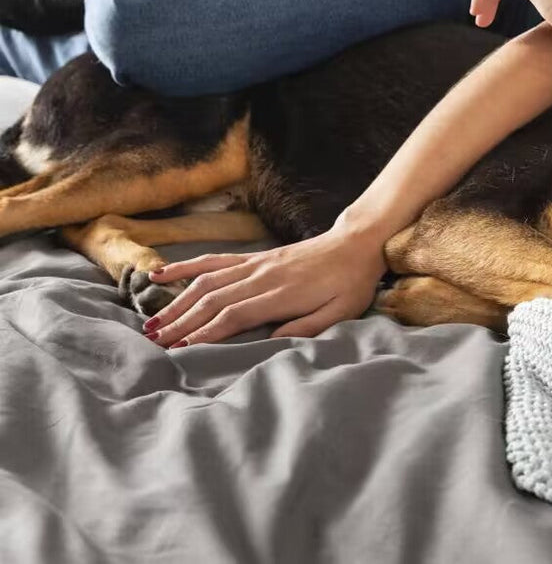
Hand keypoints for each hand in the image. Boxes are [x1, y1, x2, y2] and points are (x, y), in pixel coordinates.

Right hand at [145, 221, 385, 347]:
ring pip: (206, 281)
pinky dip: (185, 267)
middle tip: (155, 343)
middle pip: (212, 300)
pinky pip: (214, 260)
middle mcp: (262, 276)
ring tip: (152, 322)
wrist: (357, 243)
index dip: (205, 333)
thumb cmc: (351, 283)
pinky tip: (160, 274)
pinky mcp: (254, 256)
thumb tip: (273, 340)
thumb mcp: (341, 311)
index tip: (180, 351)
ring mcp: (255, 263)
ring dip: (177, 301)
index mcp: (281, 294)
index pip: (234, 316)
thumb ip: (307, 326)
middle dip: (182, 323)